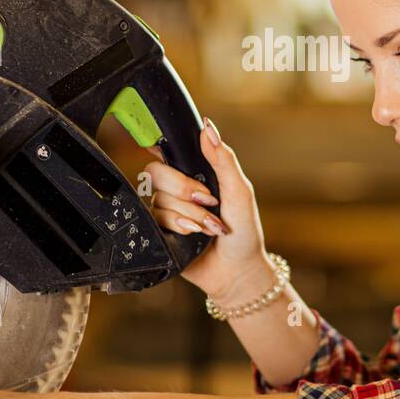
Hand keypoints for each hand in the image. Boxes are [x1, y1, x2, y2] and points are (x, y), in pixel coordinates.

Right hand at [142, 117, 270, 303]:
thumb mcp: (239, 190)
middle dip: (184, 189)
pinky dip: (179, 226)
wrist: (237, 270)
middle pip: (156, 172)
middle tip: (209, 202)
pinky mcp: (159, 231)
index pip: (168, 151)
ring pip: (159, 199)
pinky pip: (155, 219)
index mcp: (195, 173)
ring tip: (209, 227)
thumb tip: (208, 128)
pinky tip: (194, 235)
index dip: (160, 147)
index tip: (162, 150)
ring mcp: (166, 210)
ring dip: (190, 214)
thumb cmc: (243, 230)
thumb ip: (223, 159)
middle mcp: (177, 189)